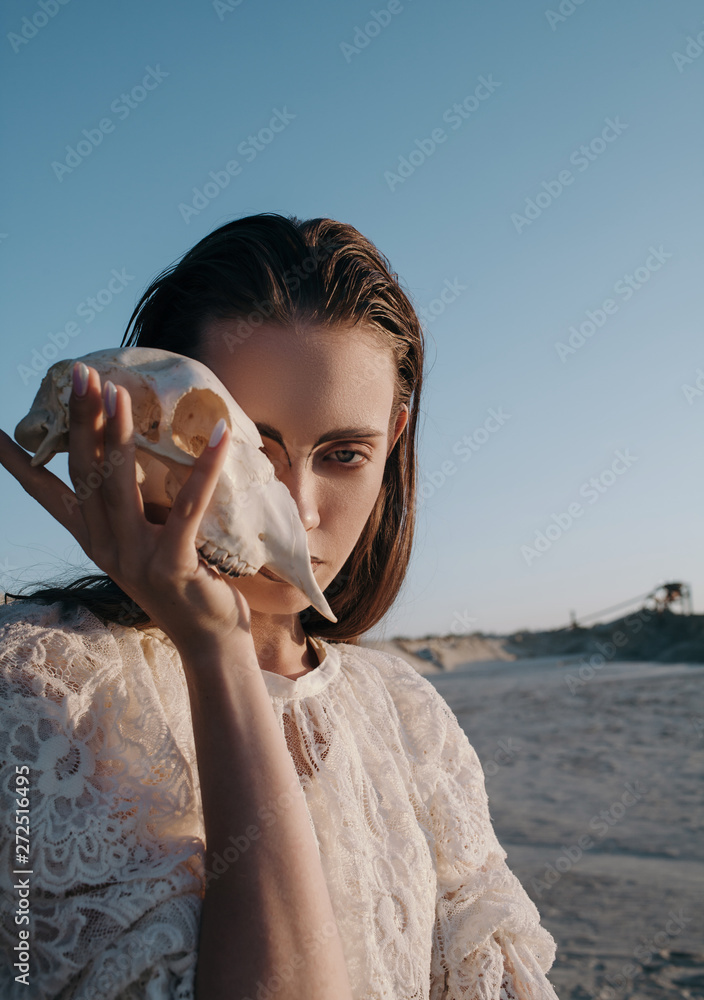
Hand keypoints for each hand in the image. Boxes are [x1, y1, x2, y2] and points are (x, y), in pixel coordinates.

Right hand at [0, 362, 255, 663]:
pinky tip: (218, 434)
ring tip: (118, 390)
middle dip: (80, 419)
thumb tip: (133, 460)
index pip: (48, 493)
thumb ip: (132, 510)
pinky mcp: (172, 565)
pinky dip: (205, 468)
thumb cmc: (184, 586)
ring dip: (118, 434)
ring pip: (119, 484)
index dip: (20, 461)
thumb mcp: (145, 545)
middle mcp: (105, 547)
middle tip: (80, 372)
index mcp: (94, 540)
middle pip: (84, 472)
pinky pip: (188, 508)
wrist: (209, 644)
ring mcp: (135, 557)